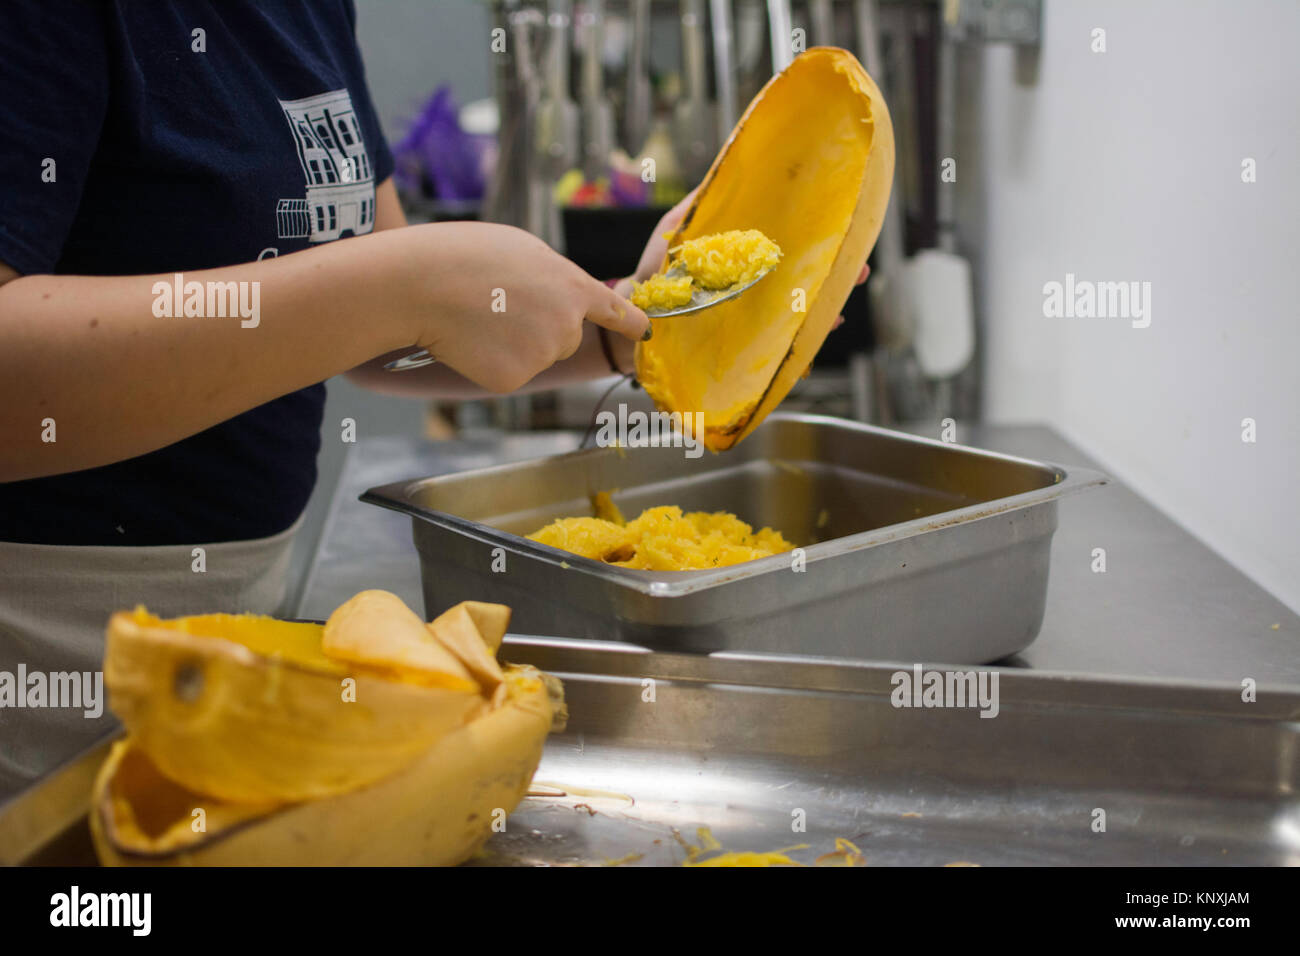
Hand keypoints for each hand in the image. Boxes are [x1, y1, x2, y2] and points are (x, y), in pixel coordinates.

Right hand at [404, 222, 649, 392]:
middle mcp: (567, 325)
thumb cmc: (464, 256)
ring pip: (535, 358)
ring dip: (511, 345)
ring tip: (478, 316)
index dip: (629, 322)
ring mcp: (542, 355)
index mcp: (572, 286)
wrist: (423, 284)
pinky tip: (469, 340)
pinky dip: (487, 363)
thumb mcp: (520, 248)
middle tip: (495, 305)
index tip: (644, 332)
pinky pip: (507, 375)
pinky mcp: (514, 379)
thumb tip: (551, 297)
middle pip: (563, 339)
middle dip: (538, 329)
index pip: (613, 310)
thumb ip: (549, 276)